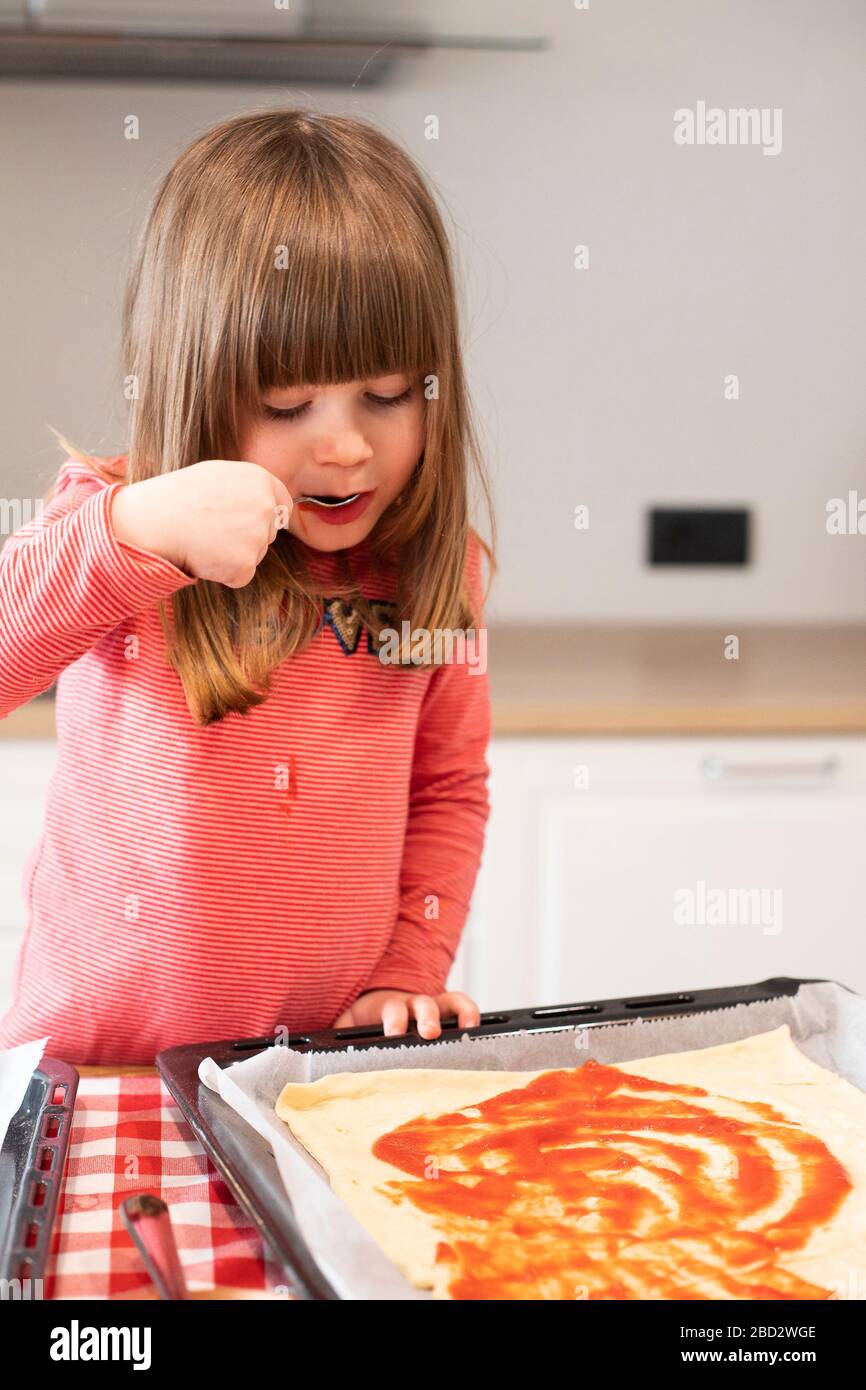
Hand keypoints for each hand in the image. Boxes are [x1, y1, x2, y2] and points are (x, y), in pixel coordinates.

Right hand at [109, 459, 292, 587]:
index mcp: (260, 479)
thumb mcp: (217, 475)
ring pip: (255, 555)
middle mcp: (265, 506)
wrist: (150, 520)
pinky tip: (203, 556)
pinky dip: (224, 574)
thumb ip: (247, 487)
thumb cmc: (177, 496)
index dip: (267, 516)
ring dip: (233, 555)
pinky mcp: (245, 564)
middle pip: (269, 533)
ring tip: (204, 540)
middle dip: (247, 537)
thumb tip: (267, 502)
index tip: (249, 522)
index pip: (283, 504)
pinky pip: (241, 576)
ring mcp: (256, 536)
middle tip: (213, 530)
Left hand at [334, 989, 480, 1039]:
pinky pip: (461, 1005)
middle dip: (427, 1017)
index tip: (393, 1035)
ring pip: (446, 1002)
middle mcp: (410, 1004)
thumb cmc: (362, 1024)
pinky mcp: (445, 1011)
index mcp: (385, 1008)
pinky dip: (470, 1012)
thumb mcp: (347, 1027)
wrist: (374, 1004)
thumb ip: (336, 1038)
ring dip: (456, 1013)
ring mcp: (430, 1006)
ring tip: (464, 1030)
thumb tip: (311, 1054)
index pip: (391, 1010)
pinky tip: (475, 1029)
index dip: (393, 1021)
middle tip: (430, 1032)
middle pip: (421, 1004)